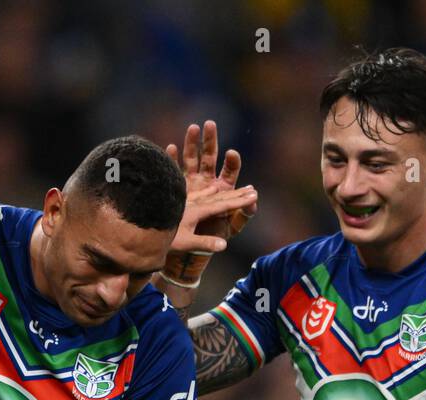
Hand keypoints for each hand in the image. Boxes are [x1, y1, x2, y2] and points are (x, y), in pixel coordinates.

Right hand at [166, 120, 257, 246]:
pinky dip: (172, 159)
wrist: (191, 248)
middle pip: (210, 157)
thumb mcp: (230, 228)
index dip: (232, 162)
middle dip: (210, 141)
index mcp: (223, 189)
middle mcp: (208, 182)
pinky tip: (171, 147)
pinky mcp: (177, 190)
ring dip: (191, 144)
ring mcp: (192, 184)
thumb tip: (254, 202)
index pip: (230, 171)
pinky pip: (174, 171)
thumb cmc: (215, 236)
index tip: (231, 154)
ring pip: (191, 159)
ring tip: (192, 127)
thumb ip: (242, 216)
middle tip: (210, 124)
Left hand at [169, 182, 258, 255]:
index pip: (223, 205)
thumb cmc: (164, 239)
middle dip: (236, 194)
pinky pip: (195, 194)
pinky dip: (206, 191)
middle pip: (218, 197)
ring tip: (233, 188)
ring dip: (222, 192)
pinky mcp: (177, 203)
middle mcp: (192, 203)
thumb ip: (204, 243)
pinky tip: (209, 189)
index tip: (254, 195)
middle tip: (251, 189)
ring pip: (207, 194)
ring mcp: (185, 202)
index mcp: (197, 211)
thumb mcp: (185, 244)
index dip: (239, 201)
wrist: (142, 231)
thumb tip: (224, 245)